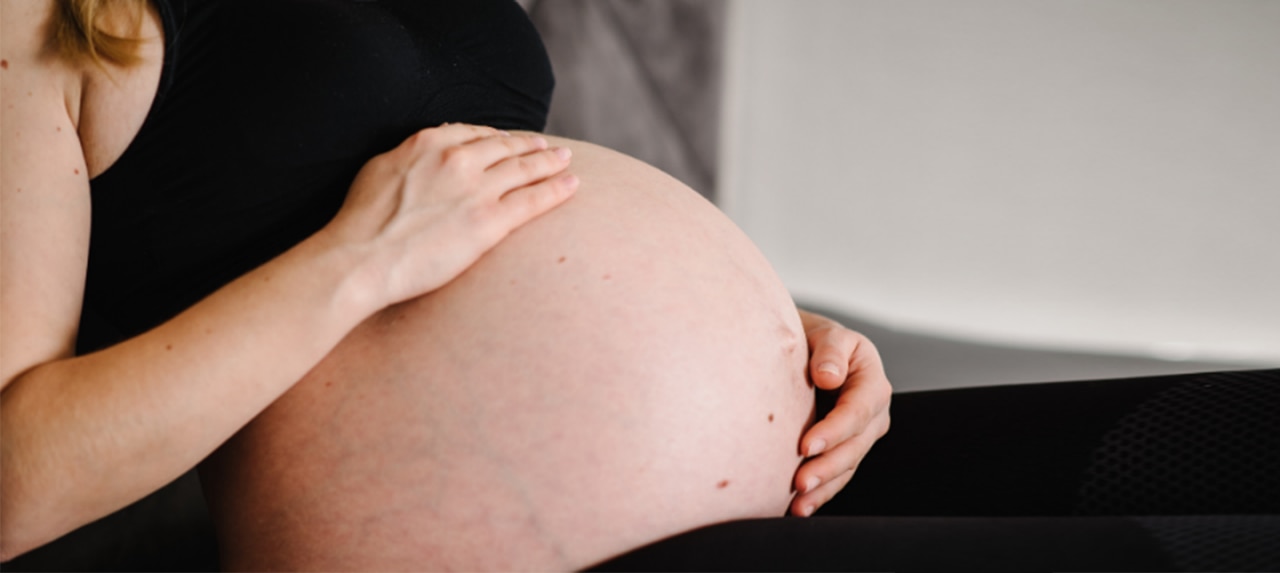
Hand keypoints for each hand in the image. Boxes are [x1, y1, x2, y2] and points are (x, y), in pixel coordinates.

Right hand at [325, 123, 577, 306]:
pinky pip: (533, 200)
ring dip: (550, 162)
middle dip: (530, 146)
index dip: (497, 137)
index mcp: (428, 143)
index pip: (473, 133)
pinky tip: (572, 184)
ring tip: (566, 160)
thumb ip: (411, 158)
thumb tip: (426, 154)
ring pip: (524, 169)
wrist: (362, 258)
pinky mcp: (489, 221)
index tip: (509, 141)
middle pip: (504, 147)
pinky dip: (556, 189)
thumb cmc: (361, 223)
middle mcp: (456, 159)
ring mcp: (476, 189)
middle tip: (548, 147)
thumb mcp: (381, 169)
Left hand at [791, 309, 891, 516]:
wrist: (811, 350)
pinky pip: (838, 475)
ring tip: (797, 505)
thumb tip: (828, 377)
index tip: (804, 446)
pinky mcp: (846, 449)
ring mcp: (863, 435)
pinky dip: (821, 493)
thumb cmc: (817, 341)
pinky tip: (801, 508)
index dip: (833, 431)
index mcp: (872, 382)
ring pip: (847, 466)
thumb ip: (830, 352)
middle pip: (854, 446)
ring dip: (824, 488)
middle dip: (827, 467)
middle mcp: (874, 413)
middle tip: (799, 483)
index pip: (856, 411)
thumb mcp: (827, 335)